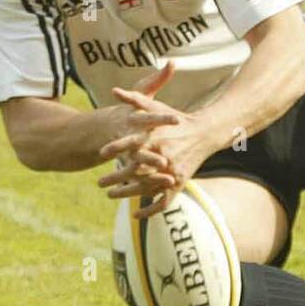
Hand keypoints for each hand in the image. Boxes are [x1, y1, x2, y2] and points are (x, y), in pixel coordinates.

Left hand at [98, 73, 221, 217]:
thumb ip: (135, 99)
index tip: (101, 153)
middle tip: (99, 182)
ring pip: (146, 187)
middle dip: (116, 177)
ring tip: (110, 195)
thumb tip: (114, 90)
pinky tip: (136, 215)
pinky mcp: (179, 183)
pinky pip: (164, 202)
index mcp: (157, 138)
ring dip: (126, 193)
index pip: (133, 143)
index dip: (116, 148)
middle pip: (136, 170)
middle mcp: (164, 156)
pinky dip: (150, 211)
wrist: (205, 132)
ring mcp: (172, 172)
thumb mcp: (157, 106)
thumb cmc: (177, 118)